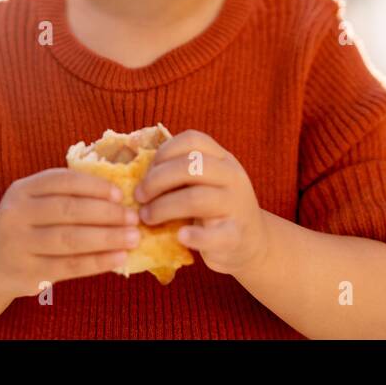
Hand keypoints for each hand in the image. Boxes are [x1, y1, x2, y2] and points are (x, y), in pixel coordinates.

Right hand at [0, 168, 139, 298]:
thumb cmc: (30, 227)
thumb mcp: (37, 203)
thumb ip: (68, 196)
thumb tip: (120, 197)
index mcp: (21, 189)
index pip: (62, 181)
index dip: (94, 186)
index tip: (121, 194)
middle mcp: (15, 214)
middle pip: (68, 210)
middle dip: (106, 213)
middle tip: (134, 217)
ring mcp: (19, 246)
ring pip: (70, 239)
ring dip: (107, 238)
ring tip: (133, 238)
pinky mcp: (27, 274)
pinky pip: (69, 266)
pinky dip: (98, 262)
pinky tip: (119, 258)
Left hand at [133, 130, 268, 276]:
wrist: (252, 243)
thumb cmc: (215, 210)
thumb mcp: (204, 183)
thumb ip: (178, 170)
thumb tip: (133, 151)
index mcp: (222, 159)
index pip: (193, 140)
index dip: (164, 152)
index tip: (147, 170)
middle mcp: (232, 177)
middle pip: (191, 166)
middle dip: (157, 180)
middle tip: (139, 197)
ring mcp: (236, 206)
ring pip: (197, 198)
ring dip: (164, 207)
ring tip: (147, 218)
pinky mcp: (236, 236)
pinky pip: (214, 234)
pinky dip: (193, 235)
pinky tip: (179, 236)